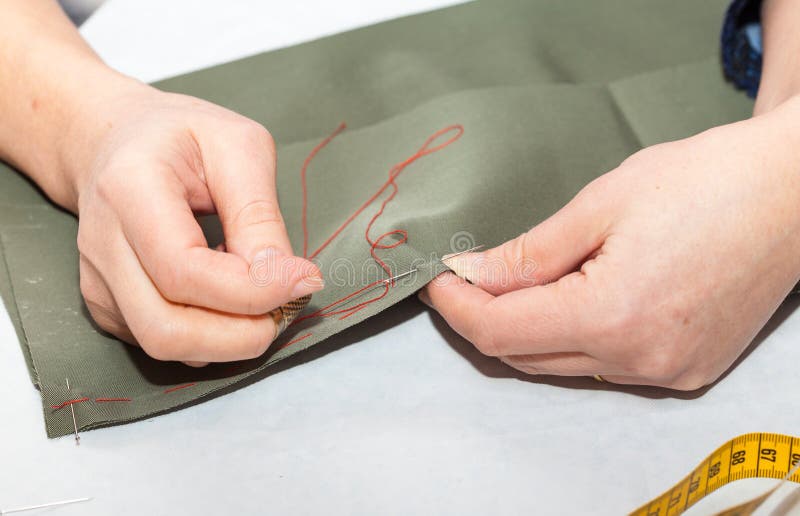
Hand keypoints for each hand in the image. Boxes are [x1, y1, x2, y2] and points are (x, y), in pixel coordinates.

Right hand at [67, 82, 322, 363]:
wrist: (113, 142)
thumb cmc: (182, 137)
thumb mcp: (238, 147)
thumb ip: (259, 214)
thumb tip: (288, 280)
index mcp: (129, 189)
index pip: (185, 271)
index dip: (253, 290)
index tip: (305, 278)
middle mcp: (101, 245)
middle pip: (167, 330)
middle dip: (243, 335)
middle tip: (288, 304)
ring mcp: (98, 282)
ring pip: (165, 347)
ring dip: (230, 339)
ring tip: (261, 295)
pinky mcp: (107, 307)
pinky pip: (165, 344)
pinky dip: (210, 333)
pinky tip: (226, 292)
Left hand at [421, 97, 799, 389]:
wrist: (791, 192)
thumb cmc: (704, 182)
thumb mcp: (600, 205)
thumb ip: (526, 253)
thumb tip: (470, 272)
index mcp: (611, 316)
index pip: (499, 331)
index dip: (456, 306)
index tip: (437, 279)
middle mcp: (639, 360)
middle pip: (524, 355)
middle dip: (485, 317)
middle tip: (468, 276)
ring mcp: (666, 372)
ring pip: (561, 365)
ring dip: (528, 328)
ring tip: (520, 281)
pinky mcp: (687, 371)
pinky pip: (603, 366)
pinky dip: (574, 337)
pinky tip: (574, 298)